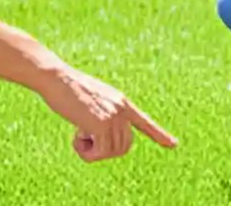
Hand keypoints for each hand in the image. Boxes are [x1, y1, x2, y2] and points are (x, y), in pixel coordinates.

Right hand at [38, 67, 177, 162]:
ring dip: (92, 152)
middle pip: (124, 146)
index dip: (158, 134)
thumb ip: (101, 113)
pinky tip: (75, 137)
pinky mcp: (102, 124)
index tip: (173, 144)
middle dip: (104, 150)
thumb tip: (99, 134)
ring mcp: (113, 116)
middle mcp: (121, 109)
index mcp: (120, 101)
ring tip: (78, 135)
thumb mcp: (90, 100)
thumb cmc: (66, 88)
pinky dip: (86, 153)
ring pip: (112, 152)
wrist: (56, 78)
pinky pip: (99, 153)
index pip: (143, 121)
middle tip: (84, 138)